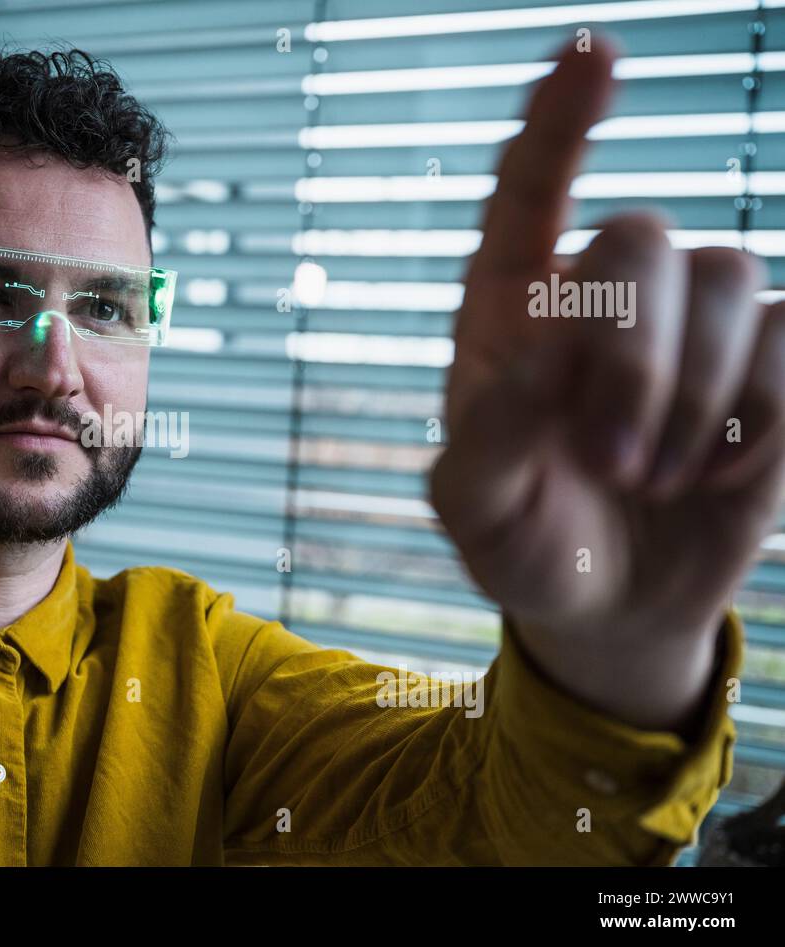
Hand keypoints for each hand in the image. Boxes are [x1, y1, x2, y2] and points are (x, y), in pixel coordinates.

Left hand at [430, 34, 784, 731]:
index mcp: (510, 309)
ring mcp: (692, 324)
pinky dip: (766, 416)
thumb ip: (484, 442)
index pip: (528, 189)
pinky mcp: (769, 367)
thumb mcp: (476, 514)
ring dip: (695, 398)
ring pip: (731, 278)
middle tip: (609, 460)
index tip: (593, 54)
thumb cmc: (526, 545)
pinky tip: (719, 474)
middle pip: (643, 237)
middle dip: (635, 354)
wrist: (608, 606)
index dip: (558, 120)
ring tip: (652, 481)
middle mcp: (601, 295)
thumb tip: (534, 363)